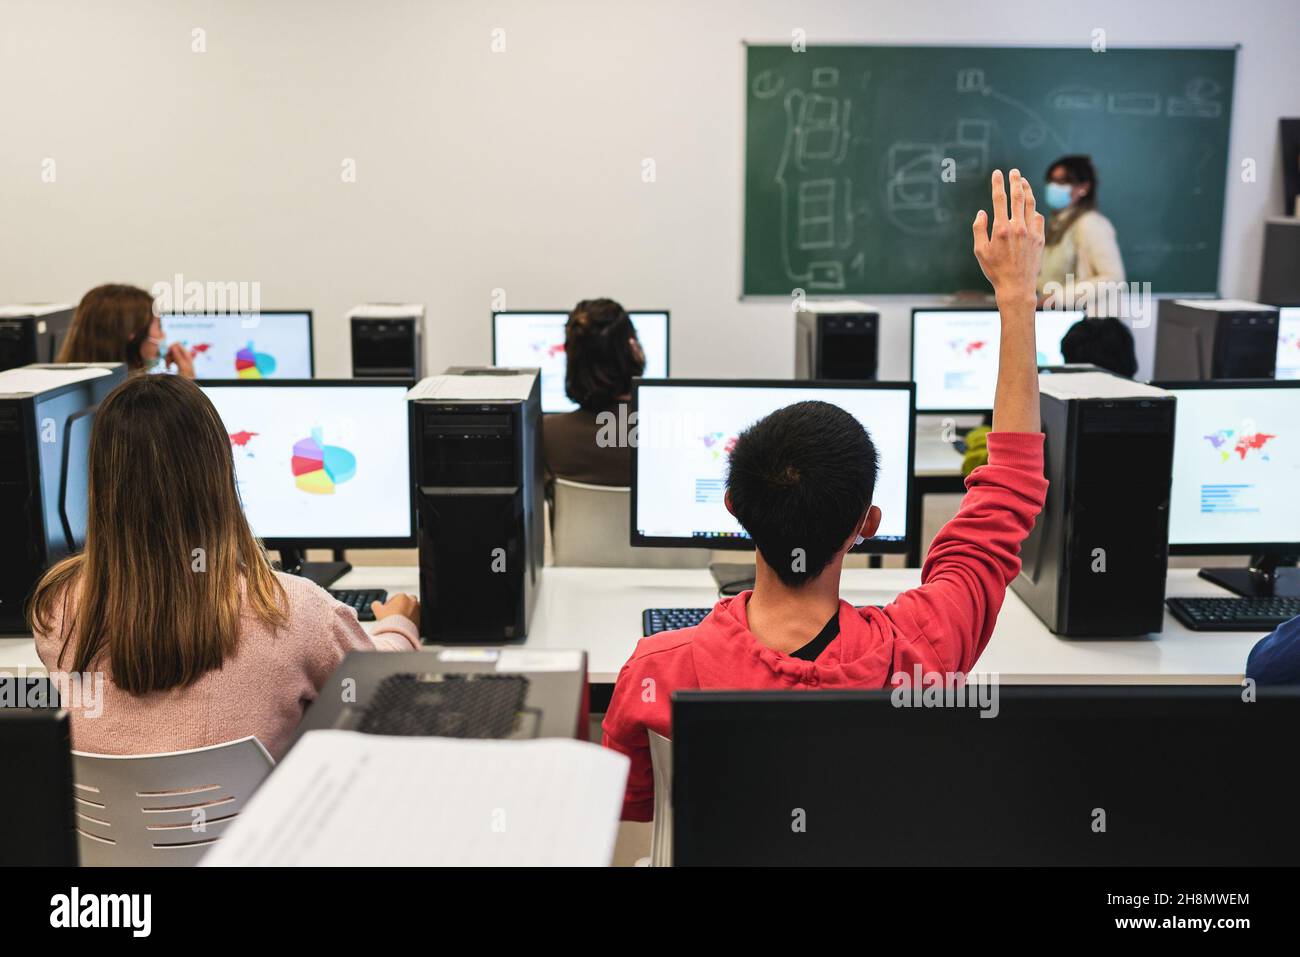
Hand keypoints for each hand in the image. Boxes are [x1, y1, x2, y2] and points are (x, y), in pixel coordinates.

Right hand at [166, 342, 195, 377]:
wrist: (187, 388)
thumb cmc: (186, 380)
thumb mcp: (182, 369)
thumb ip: (179, 357)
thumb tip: (174, 346)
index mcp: (187, 356)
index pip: (178, 344)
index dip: (170, 348)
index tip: (166, 356)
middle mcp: (186, 356)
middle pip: (174, 348)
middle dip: (168, 355)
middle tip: (167, 364)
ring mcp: (182, 360)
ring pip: (172, 354)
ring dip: (168, 359)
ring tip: (167, 367)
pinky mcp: (179, 364)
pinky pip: (172, 358)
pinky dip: (169, 362)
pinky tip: (168, 368)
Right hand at [372, 592, 419, 627]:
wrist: (399, 633)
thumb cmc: (390, 620)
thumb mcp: (378, 610)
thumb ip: (376, 604)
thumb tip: (376, 604)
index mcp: (402, 596)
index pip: (395, 598)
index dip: (390, 605)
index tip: (387, 611)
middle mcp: (412, 601)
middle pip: (406, 602)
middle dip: (401, 607)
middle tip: (395, 614)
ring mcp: (418, 610)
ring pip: (412, 609)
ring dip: (407, 612)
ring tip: (400, 620)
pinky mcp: (421, 619)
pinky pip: (416, 617)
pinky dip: (411, 619)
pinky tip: (404, 624)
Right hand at [972, 169, 1044, 306]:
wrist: (1016, 286)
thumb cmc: (995, 270)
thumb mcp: (980, 251)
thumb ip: (979, 229)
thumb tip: (982, 212)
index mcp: (1001, 229)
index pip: (999, 199)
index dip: (997, 184)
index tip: (997, 173)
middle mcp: (1018, 228)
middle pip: (1017, 197)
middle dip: (1014, 181)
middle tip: (1013, 171)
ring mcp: (1031, 232)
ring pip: (1030, 204)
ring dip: (1027, 190)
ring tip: (1023, 181)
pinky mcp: (1040, 238)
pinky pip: (1038, 218)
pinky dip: (1033, 210)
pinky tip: (1030, 207)